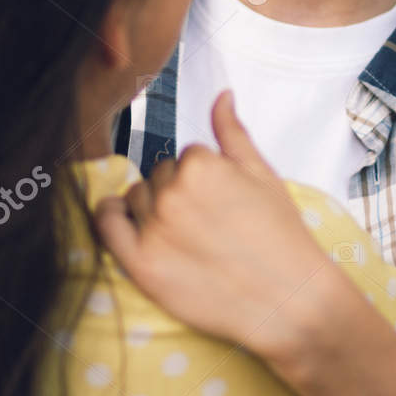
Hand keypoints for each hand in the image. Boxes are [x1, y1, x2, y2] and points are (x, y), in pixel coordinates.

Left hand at [92, 91, 355, 368]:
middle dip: (178, 191)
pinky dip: (112, 215)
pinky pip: (107, 224)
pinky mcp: (141, 264)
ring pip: (137, 197)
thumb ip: (233, 132)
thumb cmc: (281, 237)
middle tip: (207, 221)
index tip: (220, 200)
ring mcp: (153, 229)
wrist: (289, 300)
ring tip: (186, 233)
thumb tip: (221, 95)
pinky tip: (125, 218)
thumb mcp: (263, 174)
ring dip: (152, 207)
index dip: (204, 177)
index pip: (187, 156)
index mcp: (201, 165)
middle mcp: (172, 193)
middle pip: (160, 175)